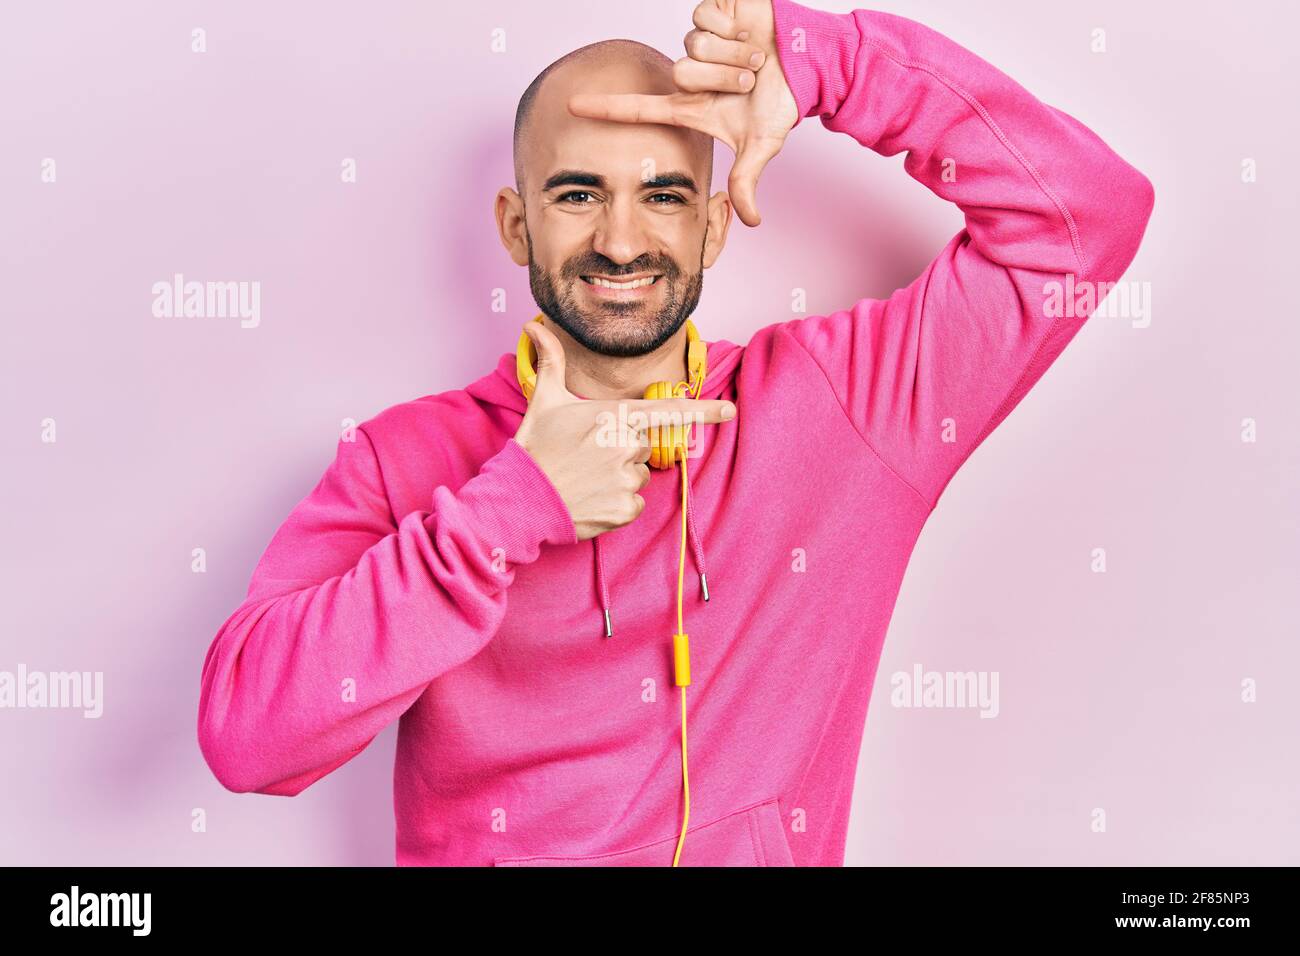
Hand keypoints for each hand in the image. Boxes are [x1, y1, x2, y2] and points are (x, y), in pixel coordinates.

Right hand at [513, 321, 736, 540]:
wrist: (519, 498)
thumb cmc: (535, 447)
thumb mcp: (544, 401)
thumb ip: (550, 361)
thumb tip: (533, 325)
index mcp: (614, 417)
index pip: (667, 411)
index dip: (703, 411)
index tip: (730, 412)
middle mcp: (626, 446)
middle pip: (643, 446)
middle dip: (622, 451)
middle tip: (587, 456)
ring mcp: (626, 479)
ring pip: (638, 475)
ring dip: (619, 478)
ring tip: (586, 479)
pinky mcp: (624, 509)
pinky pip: (635, 504)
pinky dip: (617, 505)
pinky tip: (592, 500)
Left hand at [568, 0, 796, 226]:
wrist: (806, 61)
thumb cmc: (781, 101)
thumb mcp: (761, 145)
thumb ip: (746, 180)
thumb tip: (752, 221)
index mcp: (690, 105)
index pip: (639, 107)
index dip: (605, 108)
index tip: (571, 106)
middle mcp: (688, 73)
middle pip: (681, 73)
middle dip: (722, 77)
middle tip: (747, 81)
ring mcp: (697, 42)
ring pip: (694, 46)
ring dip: (731, 54)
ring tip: (752, 58)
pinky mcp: (709, 11)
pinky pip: (706, 18)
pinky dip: (733, 28)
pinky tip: (747, 32)